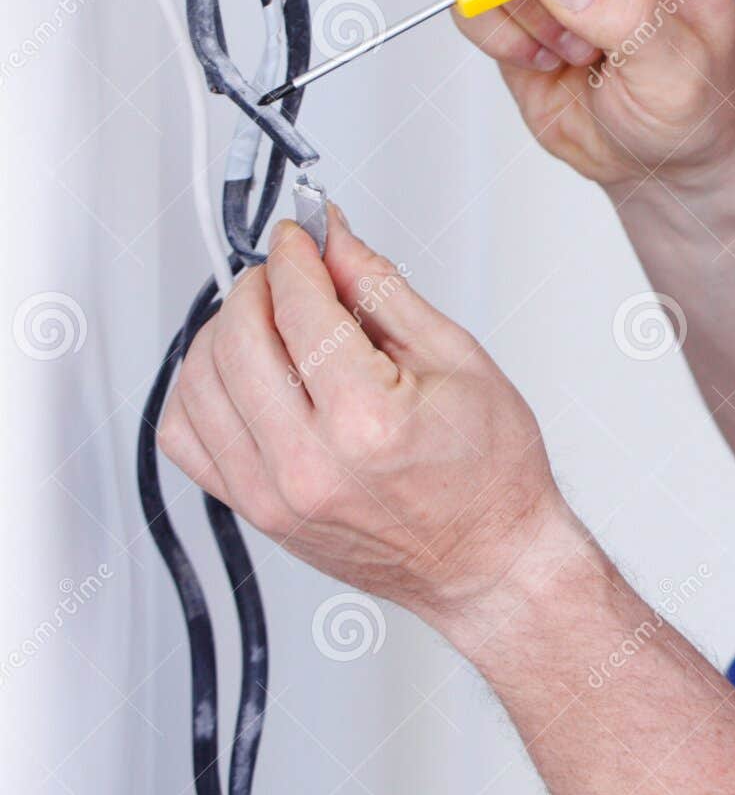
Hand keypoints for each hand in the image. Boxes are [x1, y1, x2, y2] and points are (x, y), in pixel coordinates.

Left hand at [156, 212, 565, 624]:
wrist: (487, 560)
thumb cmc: (490, 474)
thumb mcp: (456, 359)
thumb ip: (381, 291)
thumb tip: (334, 241)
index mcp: (367, 422)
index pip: (298, 307)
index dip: (296, 254)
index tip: (303, 234)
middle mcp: (307, 464)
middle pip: (237, 338)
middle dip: (258, 285)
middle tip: (289, 271)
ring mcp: (271, 496)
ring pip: (198, 383)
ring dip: (224, 332)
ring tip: (268, 321)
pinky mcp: (254, 513)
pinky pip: (185, 437)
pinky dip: (200, 390)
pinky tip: (242, 374)